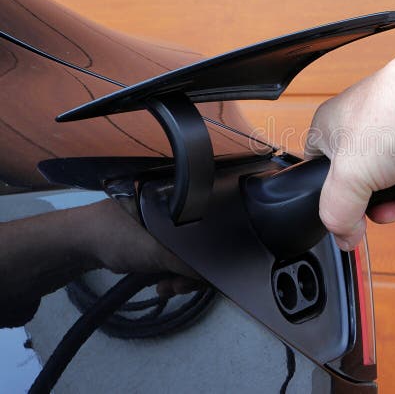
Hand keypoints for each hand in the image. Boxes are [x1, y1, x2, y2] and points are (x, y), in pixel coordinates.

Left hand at [80, 199, 202, 296]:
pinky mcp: (153, 243)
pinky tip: (162, 287)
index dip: (212, 255)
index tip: (200, 275)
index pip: (212, 230)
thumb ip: (190, 265)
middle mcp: (177, 214)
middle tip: (179, 287)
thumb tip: (216, 278)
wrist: (79, 243)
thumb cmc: (120, 237)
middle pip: (200, 248)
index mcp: (182, 204)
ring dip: (180, 278)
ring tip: (167, 289)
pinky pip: (172, 261)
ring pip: (186, 258)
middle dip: (191, 273)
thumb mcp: (159, 252)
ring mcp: (164, 229)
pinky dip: (170, 276)